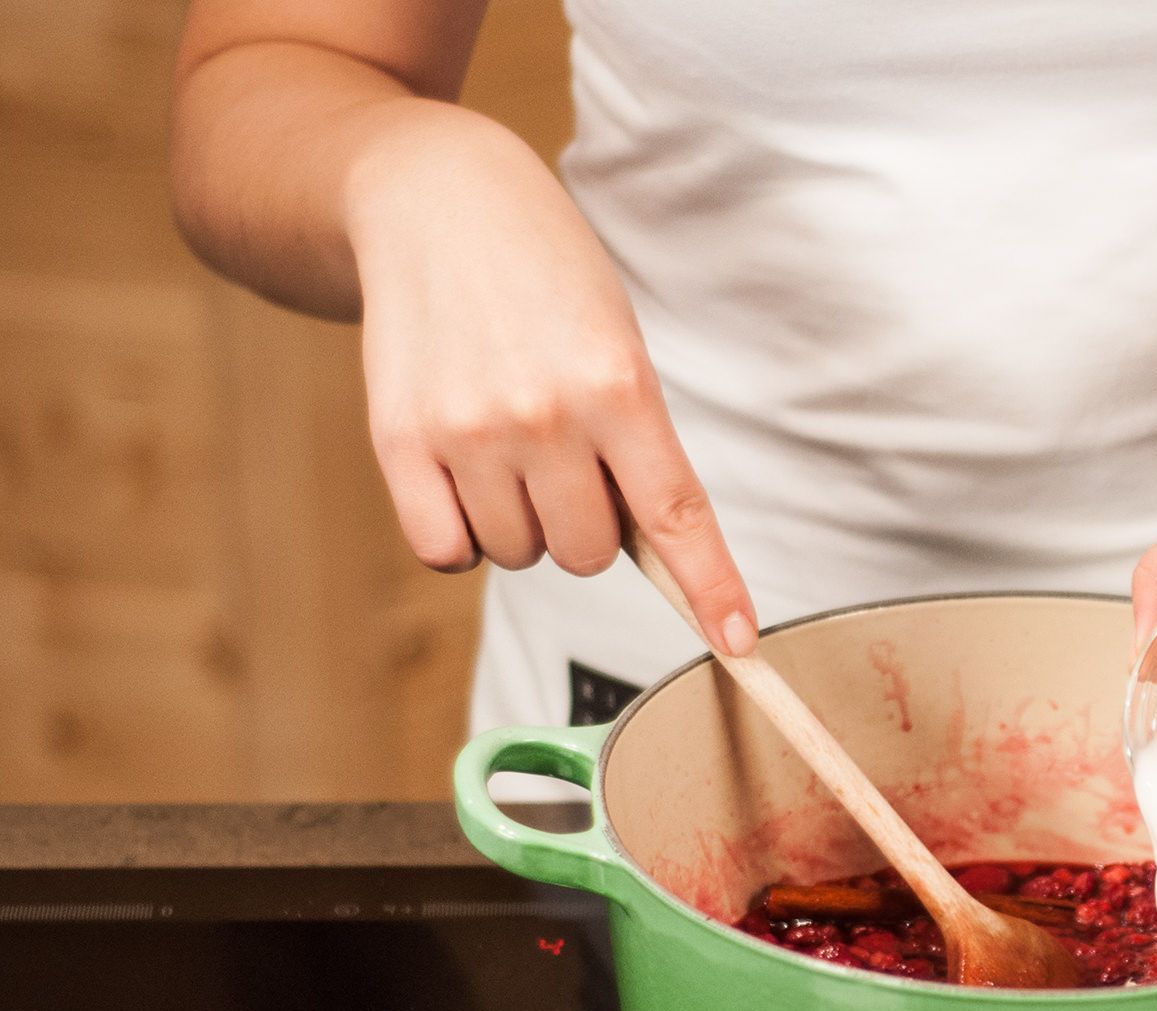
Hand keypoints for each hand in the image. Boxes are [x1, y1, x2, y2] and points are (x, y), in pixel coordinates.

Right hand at [346, 112, 757, 653]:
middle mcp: (545, 416)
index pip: (676, 515)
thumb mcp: (618, 343)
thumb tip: (653, 556)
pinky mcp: (398, 441)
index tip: (739, 644)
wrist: (437, 200)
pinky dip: (460, 534)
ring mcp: (468, 432)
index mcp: (619, 387)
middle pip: (588, 555)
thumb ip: (636, 445)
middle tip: (565, 454)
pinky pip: (445, 551)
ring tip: (508, 440)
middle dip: (586, 523)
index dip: (710, 587)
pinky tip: (462, 476)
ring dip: (521, 522)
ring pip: (518, 555)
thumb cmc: (545, 278)